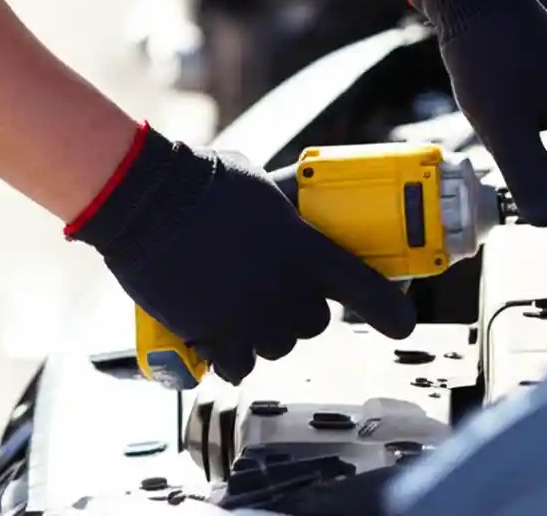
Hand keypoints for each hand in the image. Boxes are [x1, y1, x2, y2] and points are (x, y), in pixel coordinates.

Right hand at [67, 125, 415, 384]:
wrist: (145, 201)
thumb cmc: (201, 180)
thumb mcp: (262, 185)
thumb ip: (288, 208)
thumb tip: (300, 200)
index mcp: (308, 250)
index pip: (367, 290)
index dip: (390, 311)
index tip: (401, 321)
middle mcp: (288, 291)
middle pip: (314, 324)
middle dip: (296, 312)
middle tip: (270, 292)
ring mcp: (252, 318)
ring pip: (275, 347)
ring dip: (261, 334)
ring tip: (233, 305)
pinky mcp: (215, 337)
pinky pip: (237, 366)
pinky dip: (228, 357)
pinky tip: (215, 336)